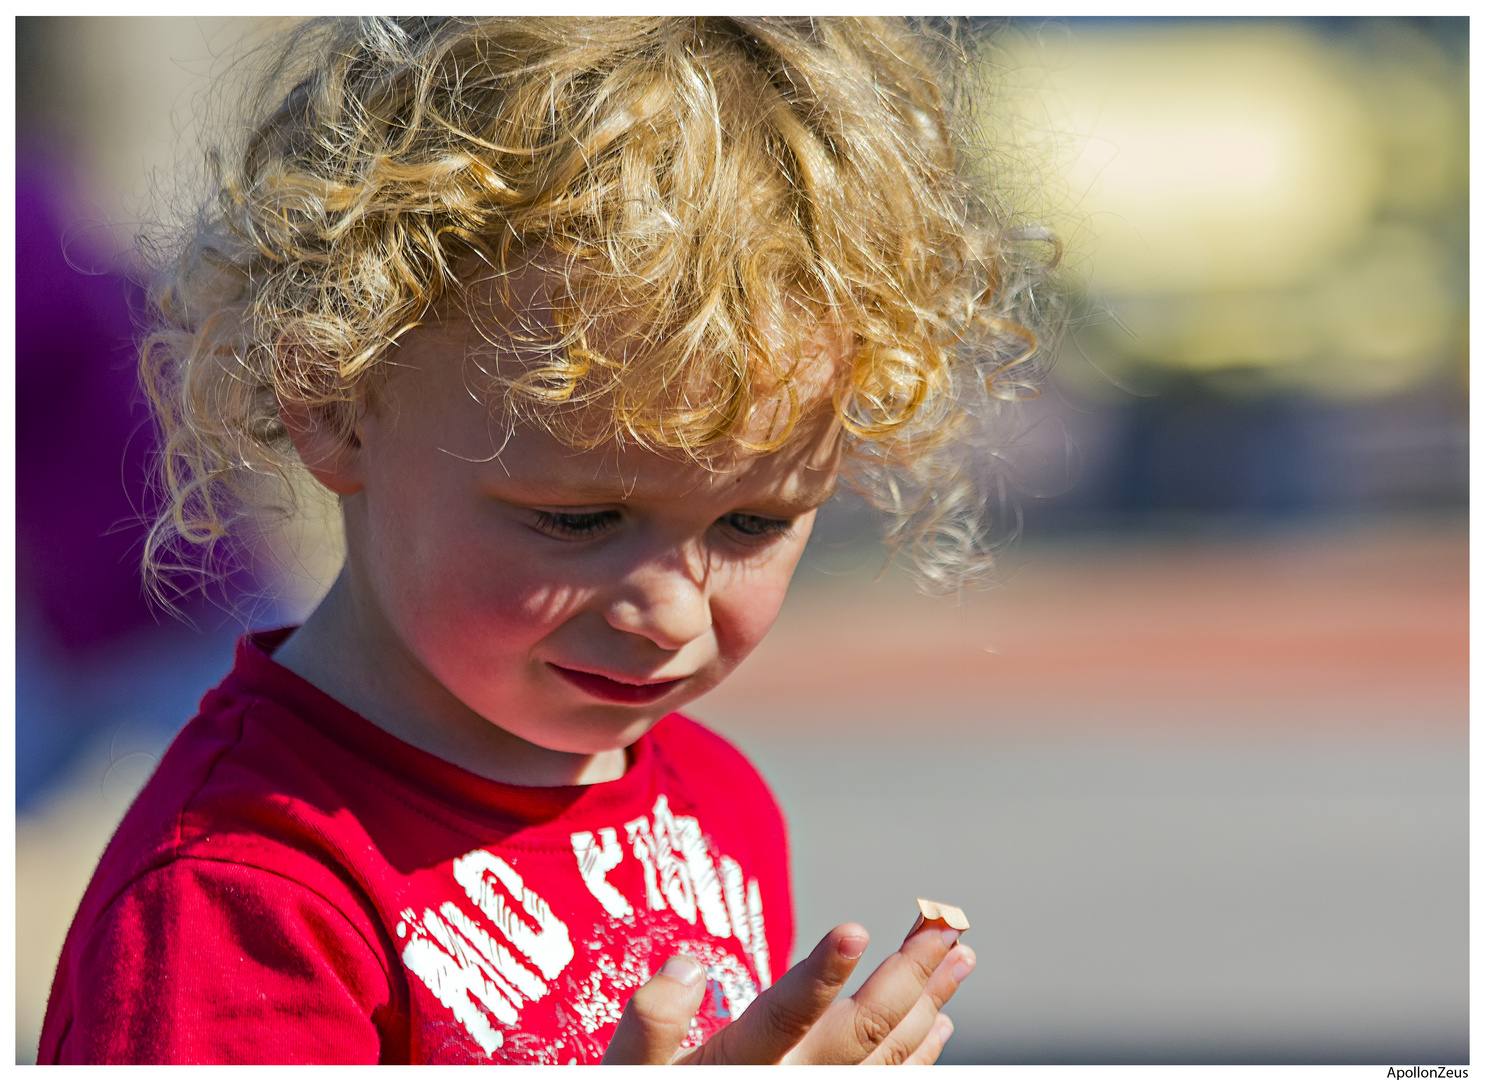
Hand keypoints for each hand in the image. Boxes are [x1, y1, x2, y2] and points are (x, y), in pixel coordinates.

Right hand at [601, 913, 974, 1064]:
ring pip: (886, 1061)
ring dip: (929, 1005)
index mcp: (735, 1068)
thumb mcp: (623, 1075)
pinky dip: (920, 1057)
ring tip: (960, 955)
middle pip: (858, 1035)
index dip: (818, 976)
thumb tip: (685, 965)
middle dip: (908, 976)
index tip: (854, 930)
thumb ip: (648, 1024)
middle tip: (945, 923)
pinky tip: (940, 1022)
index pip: (781, 1019)